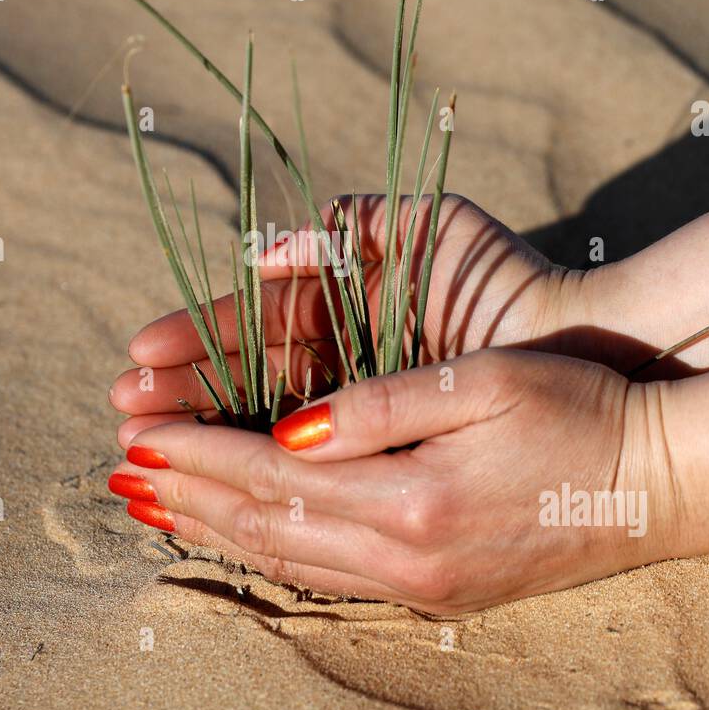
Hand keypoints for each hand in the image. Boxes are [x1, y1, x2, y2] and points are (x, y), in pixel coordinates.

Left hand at [108, 348, 700, 613]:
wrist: (660, 483)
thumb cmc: (578, 412)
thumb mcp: (484, 384)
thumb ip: (380, 407)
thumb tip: (286, 428)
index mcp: (411, 500)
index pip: (271, 476)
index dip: (199, 452)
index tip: (139, 432)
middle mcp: (407, 559)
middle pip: (267, 527)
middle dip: (188, 495)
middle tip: (119, 474)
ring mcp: (423, 587)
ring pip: (291, 561)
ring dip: (217, 530)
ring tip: (158, 507)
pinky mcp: (439, 593)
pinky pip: (329, 578)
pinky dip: (271, 553)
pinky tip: (246, 535)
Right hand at [110, 193, 594, 445]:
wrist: (586, 344)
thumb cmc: (510, 283)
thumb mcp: (435, 236)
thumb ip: (357, 228)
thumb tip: (268, 249)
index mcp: (344, 313)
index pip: (255, 329)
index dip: (197, 340)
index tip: (140, 351)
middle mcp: (344, 366)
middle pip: (246, 382)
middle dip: (183, 392)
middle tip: (122, 406)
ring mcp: (360, 413)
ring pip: (266, 428)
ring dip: (204, 435)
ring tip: (143, 444)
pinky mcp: (380, 454)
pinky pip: (309, 466)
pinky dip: (257, 469)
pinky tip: (206, 481)